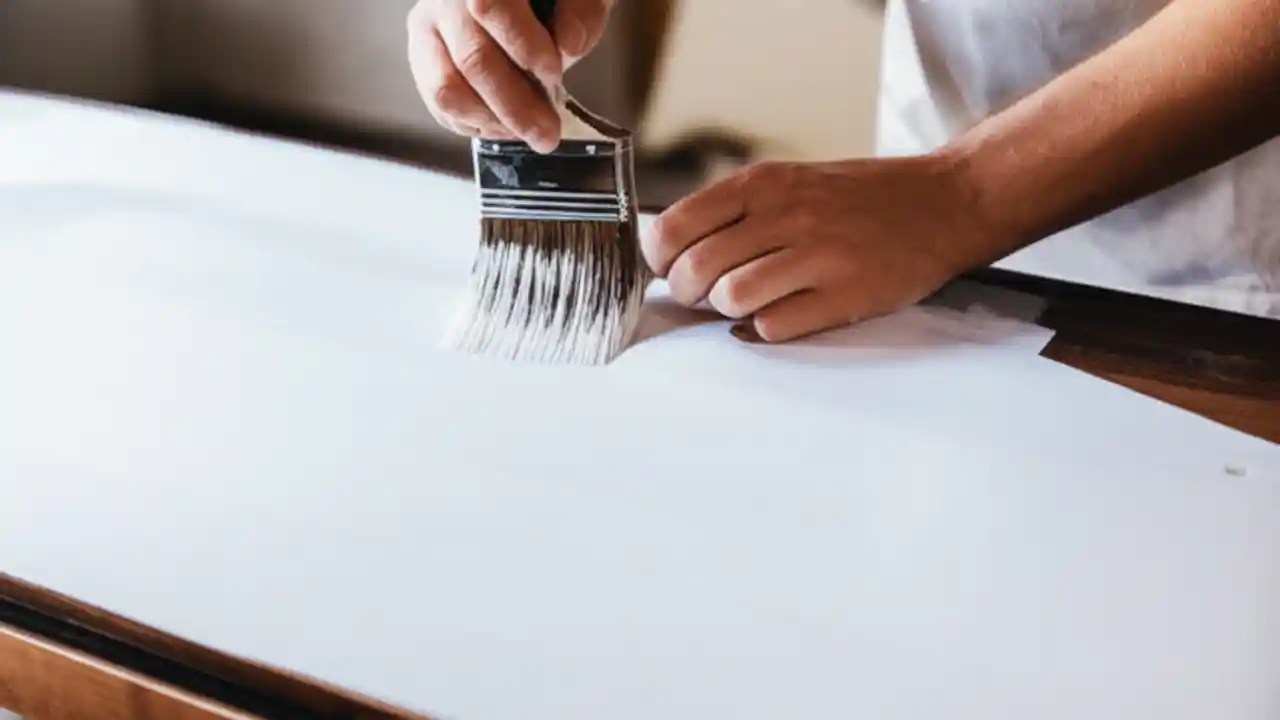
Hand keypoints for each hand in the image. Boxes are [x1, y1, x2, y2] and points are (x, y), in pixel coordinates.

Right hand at [406, 0, 613, 151]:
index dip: (524, 46)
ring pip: (448, 90)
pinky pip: (440, 107)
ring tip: (526, 130)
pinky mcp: (423, 62)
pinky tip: (504, 125)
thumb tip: (569, 44)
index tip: (553, 75)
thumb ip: (581, 15)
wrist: (524, 7)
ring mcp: (428, 30)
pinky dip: (476, 125)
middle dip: (516, 105)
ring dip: (494, 121)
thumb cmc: (552, 2)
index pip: (490, 6)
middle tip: (546, 132)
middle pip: (473, 59)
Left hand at [643, 154, 1002, 342]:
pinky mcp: (845, 296)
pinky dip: (768, 328)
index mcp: (764, 184)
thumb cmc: (861, 199)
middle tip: (705, 295)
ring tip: (749, 301)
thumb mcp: (791, 182)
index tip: (669, 267)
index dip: (660, 258)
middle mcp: (786, 215)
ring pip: (730, 299)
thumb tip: (671, 254)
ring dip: (728, 310)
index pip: (675, 226)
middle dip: (688, 292)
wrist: (945, 202)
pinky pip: (773, 326)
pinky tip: (785, 312)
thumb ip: (735, 212)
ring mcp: (817, 256)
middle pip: (695, 269)